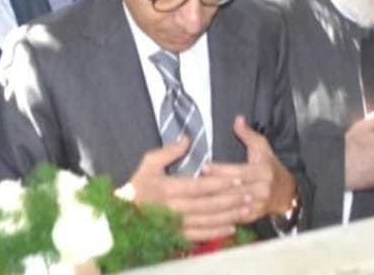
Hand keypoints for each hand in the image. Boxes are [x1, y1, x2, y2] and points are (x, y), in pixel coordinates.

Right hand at [120, 138, 248, 242]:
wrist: (123, 215)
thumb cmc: (137, 187)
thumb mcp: (148, 163)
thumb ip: (168, 151)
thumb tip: (187, 139)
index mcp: (168, 189)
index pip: (199, 186)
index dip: (219, 182)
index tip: (237, 177)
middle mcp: (174, 208)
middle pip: (208, 204)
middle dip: (231, 198)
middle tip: (250, 193)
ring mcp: (177, 224)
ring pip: (208, 220)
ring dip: (229, 215)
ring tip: (246, 208)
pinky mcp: (178, 235)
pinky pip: (201, 235)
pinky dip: (217, 232)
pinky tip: (231, 227)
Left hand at [200, 116, 296, 223]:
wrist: (288, 193)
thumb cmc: (271, 167)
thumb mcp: (263, 148)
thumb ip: (248, 134)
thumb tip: (237, 118)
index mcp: (263, 171)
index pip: (239, 171)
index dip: (222, 170)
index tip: (205, 167)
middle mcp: (262, 189)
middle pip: (235, 189)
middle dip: (214, 187)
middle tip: (194, 183)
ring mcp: (258, 205)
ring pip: (233, 205)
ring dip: (215, 202)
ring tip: (196, 198)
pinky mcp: (254, 216)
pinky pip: (235, 217)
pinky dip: (222, 216)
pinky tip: (207, 213)